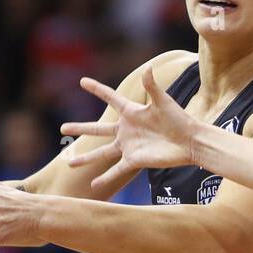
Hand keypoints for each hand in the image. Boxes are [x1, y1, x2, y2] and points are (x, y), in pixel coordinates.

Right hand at [59, 67, 199, 189]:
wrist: (190, 141)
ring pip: (101, 153)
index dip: (97, 89)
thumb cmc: (179, 119)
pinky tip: (93, 184)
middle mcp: (126, 130)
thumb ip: (152, 86)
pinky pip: (116, 169)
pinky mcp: (134, 160)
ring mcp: (129, 146)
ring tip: (69, 163)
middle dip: (80, 129)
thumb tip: (148, 68)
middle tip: (62, 128)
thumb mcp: (163, 101)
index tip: (82, 81)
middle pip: (97, 129)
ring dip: (85, 158)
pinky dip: (105, 177)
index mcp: (131, 112)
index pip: (110, 97)